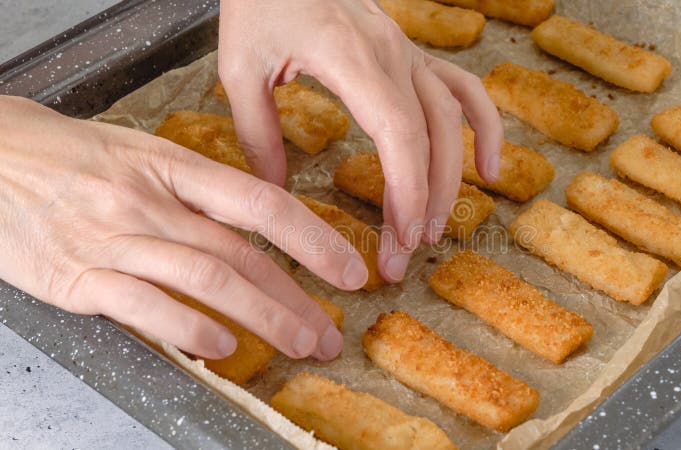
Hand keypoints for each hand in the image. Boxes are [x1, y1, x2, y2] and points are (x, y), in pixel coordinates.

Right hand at [0, 96, 367, 360]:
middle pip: (243, 253)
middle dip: (297, 298)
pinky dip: (188, 328)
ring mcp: (116, 238)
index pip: (263, 204)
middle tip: (330, 331)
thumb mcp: (143, 155)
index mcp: (174, 167)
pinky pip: (144, 305)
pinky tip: (222, 346)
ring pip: (207, 280)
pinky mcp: (78, 275)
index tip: (347, 269)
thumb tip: (256, 224)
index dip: (313, 239)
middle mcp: (152, 202)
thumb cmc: (72, 158)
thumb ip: (197, 191)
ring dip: (264, 317)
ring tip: (299, 343)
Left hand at [218, 0, 502, 281]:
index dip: (409, 191)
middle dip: (427, 202)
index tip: (403, 238)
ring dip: (451, 178)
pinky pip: (463, 89)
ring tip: (437, 228)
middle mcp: (393, 54)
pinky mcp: (410, 55)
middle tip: (405, 254)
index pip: (400, 134)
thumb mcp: (240, 68)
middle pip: (431, 136)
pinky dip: (484, 128)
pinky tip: (489, 168)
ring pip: (452, 120)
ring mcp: (408, 52)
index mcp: (352, 58)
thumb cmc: (259, 2)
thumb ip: (257, 133)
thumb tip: (274, 194)